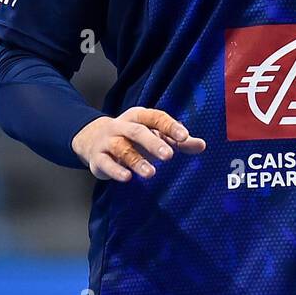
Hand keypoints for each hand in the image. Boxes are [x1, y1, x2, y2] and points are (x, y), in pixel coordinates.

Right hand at [71, 106, 206, 181]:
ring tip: (151, 174)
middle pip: (137, 131)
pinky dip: (116, 170)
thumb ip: (176, 140)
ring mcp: (108, 141)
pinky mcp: (98, 158)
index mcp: (138, 116)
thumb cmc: (132, 138)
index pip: (155, 117)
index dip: (170, 126)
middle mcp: (122, 126)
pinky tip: (127, 178)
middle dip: (153, 143)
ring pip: (122, 149)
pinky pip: (106, 163)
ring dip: (137, 161)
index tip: (185, 137)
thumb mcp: (154, 135)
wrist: (93, 139)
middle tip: (169, 156)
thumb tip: (202, 145)